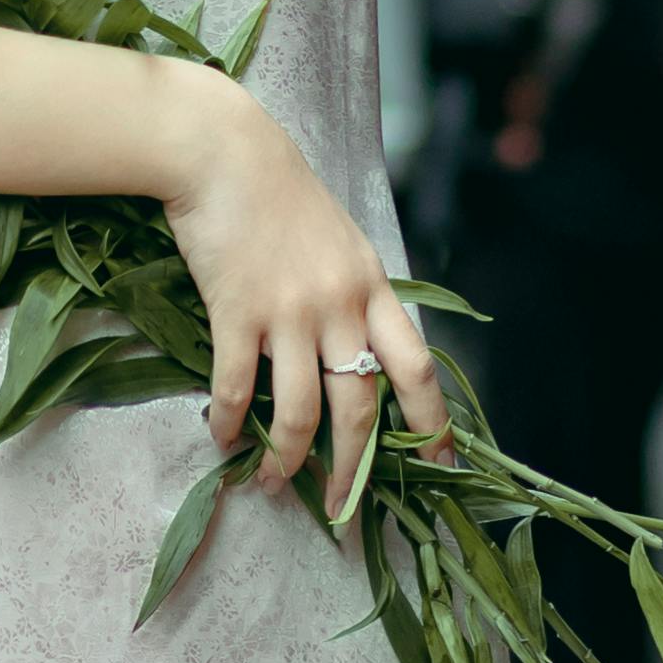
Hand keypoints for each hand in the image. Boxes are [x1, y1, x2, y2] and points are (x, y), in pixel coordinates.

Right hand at [152, 71, 447, 497]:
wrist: (221, 152)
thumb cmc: (278, 193)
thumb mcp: (340, 241)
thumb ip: (353, 294)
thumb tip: (354, 354)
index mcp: (373, 287)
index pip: (418, 368)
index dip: (433, 424)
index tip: (441, 467)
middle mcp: (341, 305)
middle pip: (361, 408)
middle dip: (355, 470)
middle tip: (344, 511)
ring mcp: (290, 310)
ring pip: (302, 411)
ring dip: (287, 459)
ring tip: (272, 484)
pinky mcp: (238, 310)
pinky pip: (238, 387)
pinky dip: (231, 422)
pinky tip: (223, 438)